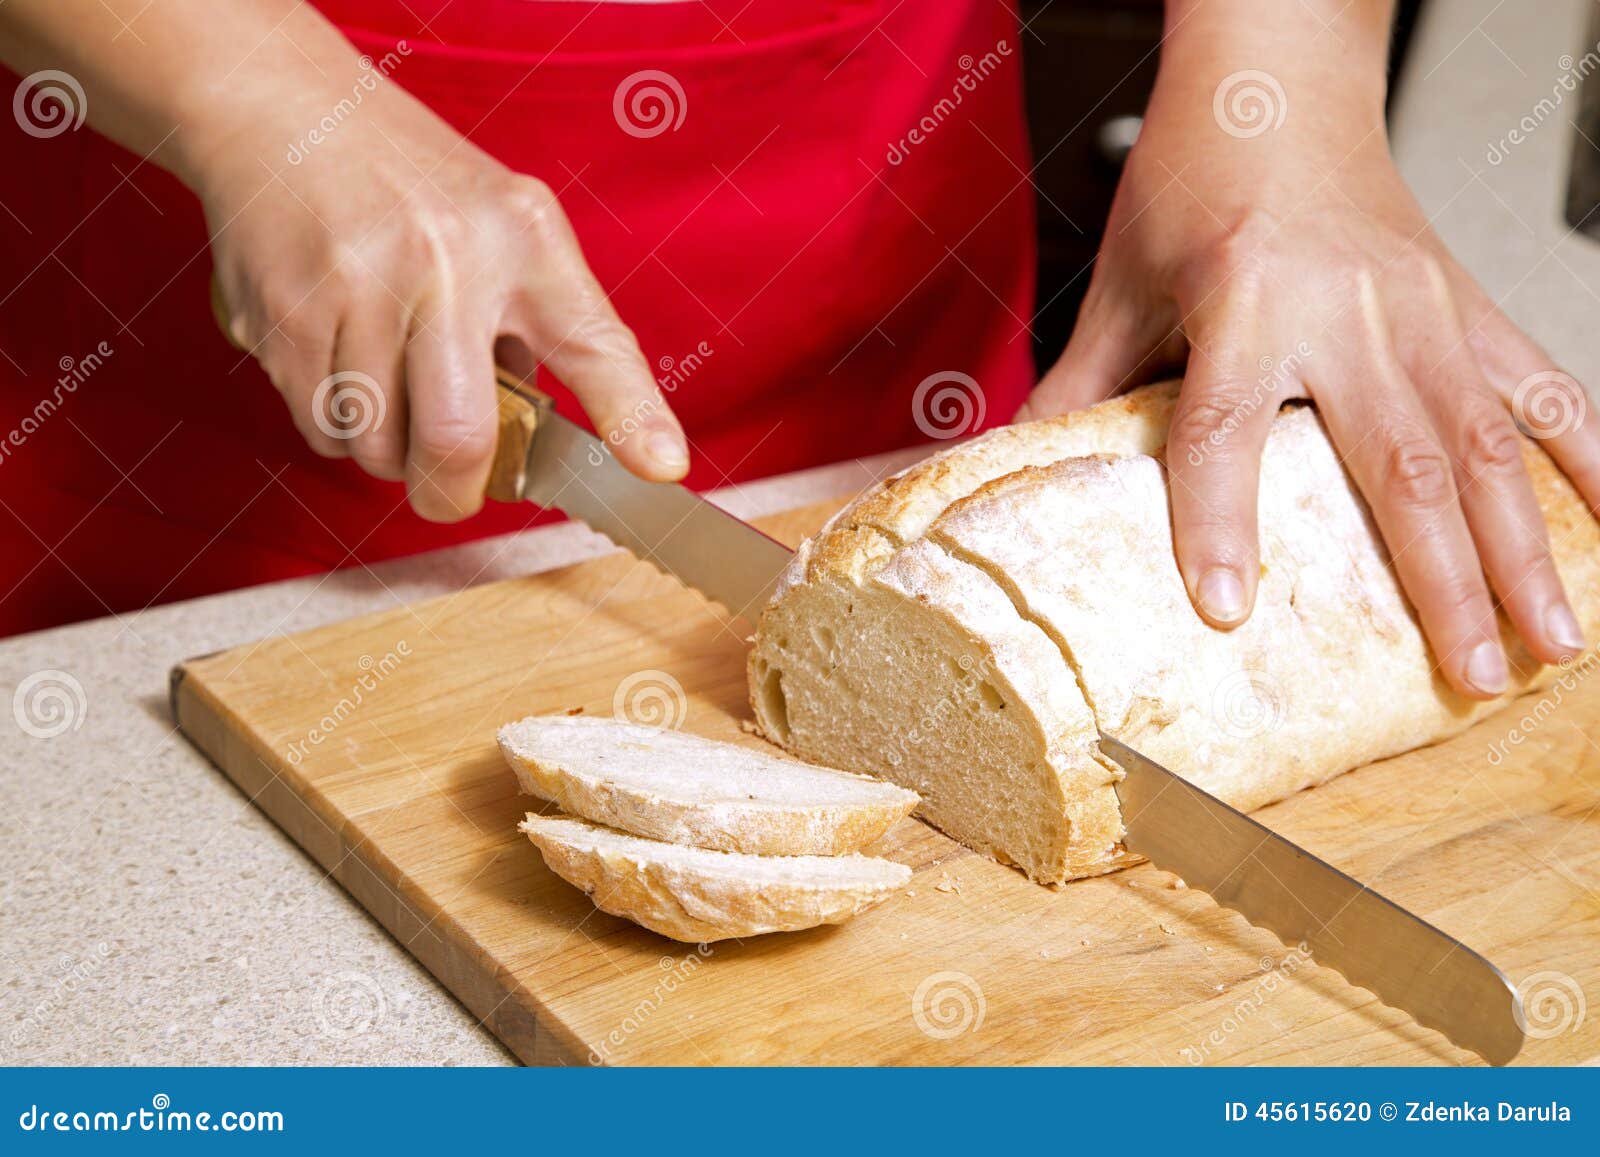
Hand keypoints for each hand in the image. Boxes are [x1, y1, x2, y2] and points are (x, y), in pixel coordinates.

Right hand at [195, 71, 686, 520]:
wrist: (278, 101)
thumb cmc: (407, 178)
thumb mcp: (502, 221)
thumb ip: (539, 322)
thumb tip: (541, 439)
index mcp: (523, 237)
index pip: (594, 342)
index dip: (632, 417)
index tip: (662, 469)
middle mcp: (448, 260)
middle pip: (459, 439)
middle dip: (453, 493)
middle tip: (450, 490)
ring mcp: (360, 285)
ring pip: (378, 446)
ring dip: (385, 451)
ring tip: (387, 391)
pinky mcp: (285, 311)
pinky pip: (320, 423)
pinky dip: (335, 424)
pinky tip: (338, 365)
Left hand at [1021, 12, 1598, 698]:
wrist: (1278, 79)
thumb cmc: (1196, 174)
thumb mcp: (1121, 283)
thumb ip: (1081, 385)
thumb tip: (1023, 469)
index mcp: (1247, 297)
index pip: (1226, 430)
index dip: (1219, 523)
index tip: (1224, 609)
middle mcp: (1350, 308)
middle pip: (1402, 464)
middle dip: (1444, 585)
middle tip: (1466, 678)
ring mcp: (1424, 307)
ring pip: (1490, 446)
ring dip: (1525, 551)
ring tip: (1551, 642)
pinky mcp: (1465, 301)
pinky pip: (1539, 386)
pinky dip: (1584, 456)